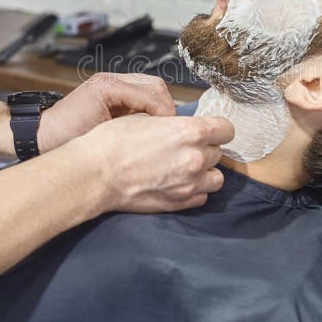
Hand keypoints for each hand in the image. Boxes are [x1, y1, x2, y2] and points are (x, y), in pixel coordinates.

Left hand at [38, 73, 175, 152]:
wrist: (40, 134)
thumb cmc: (61, 138)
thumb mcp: (98, 138)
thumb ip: (131, 130)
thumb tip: (159, 132)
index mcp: (107, 87)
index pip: (151, 94)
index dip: (164, 115)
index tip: (168, 133)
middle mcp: (111, 79)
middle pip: (156, 85)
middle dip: (166, 108)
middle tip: (167, 131)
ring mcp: (113, 82)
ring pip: (153, 87)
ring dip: (160, 107)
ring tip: (159, 129)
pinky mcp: (114, 90)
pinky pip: (142, 93)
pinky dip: (150, 107)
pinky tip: (148, 125)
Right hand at [68, 114, 233, 215]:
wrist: (95, 173)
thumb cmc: (114, 141)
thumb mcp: (148, 119)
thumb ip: (175, 124)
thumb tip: (184, 126)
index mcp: (190, 131)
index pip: (226, 128)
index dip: (217, 128)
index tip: (209, 130)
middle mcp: (196, 157)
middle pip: (219, 152)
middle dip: (206, 149)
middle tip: (185, 149)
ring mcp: (190, 183)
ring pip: (216, 177)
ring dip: (205, 172)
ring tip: (185, 169)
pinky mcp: (180, 202)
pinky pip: (202, 196)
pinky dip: (194, 190)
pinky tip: (177, 183)